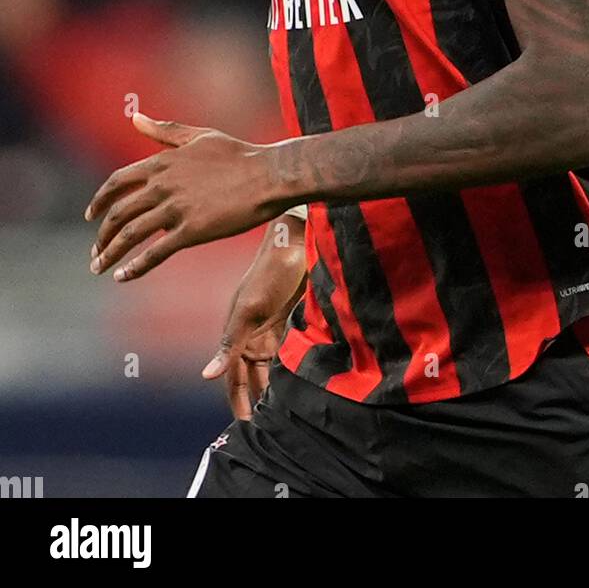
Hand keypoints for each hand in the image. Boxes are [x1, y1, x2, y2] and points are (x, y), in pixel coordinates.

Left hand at [85, 113, 284, 281]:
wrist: (268, 175)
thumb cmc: (237, 154)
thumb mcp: (199, 136)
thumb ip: (164, 129)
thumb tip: (135, 117)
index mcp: (162, 162)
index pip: (117, 183)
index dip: (100, 201)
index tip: (91, 216)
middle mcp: (163, 185)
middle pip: (119, 213)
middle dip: (102, 235)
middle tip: (95, 251)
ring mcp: (176, 208)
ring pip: (130, 234)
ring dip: (110, 254)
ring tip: (99, 268)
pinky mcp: (191, 230)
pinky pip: (155, 253)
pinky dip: (135, 267)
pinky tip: (123, 277)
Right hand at [202, 215, 306, 419]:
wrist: (297, 243)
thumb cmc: (271, 273)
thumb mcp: (250, 310)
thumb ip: (230, 344)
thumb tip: (206, 376)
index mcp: (235, 333)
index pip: (233, 379)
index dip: (238, 403)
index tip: (246, 430)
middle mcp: (250, 335)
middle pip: (251, 377)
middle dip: (257, 400)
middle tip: (269, 427)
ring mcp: (270, 329)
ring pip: (269, 368)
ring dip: (274, 387)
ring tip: (285, 413)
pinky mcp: (289, 321)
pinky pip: (285, 353)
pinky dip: (288, 369)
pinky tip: (299, 385)